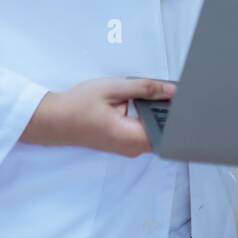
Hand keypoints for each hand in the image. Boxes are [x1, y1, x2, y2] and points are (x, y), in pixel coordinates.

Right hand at [21, 77, 173, 156]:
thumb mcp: (113, 89)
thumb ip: (144, 88)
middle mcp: (131, 148)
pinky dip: (144, 118)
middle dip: (167, 112)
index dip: (179, 118)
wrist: (53, 120)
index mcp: (129, 136)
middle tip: (167, 92)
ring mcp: (127, 149)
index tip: (184, 102)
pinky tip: (136, 103)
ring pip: (153, 132)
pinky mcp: (123, 144)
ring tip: (147, 96)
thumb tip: (171, 90)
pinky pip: (143, 132)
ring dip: (154, 114)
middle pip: (163, 133)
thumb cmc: (77, 105)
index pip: (168, 134)